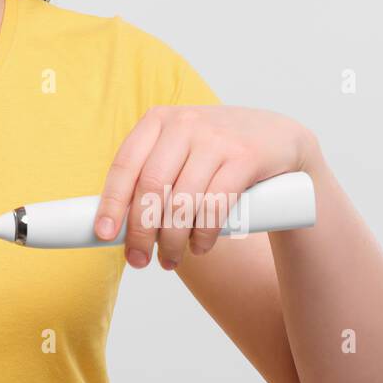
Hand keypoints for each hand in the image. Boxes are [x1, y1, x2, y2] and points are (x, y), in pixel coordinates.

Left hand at [93, 105, 315, 269]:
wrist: (278, 138)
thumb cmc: (215, 154)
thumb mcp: (179, 149)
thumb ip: (151, 174)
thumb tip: (116, 225)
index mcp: (158, 120)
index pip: (125, 165)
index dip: (111, 203)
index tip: (104, 235)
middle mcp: (184, 124)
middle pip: (151, 187)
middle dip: (141, 232)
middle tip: (139, 261)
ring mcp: (216, 139)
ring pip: (183, 202)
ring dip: (173, 242)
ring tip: (170, 261)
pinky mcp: (246, 157)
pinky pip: (216, 205)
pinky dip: (204, 234)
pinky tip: (199, 248)